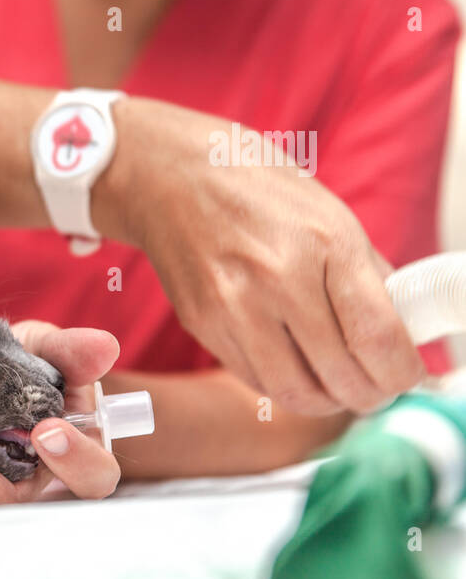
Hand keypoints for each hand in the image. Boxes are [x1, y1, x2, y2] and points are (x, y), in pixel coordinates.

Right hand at [97, 98, 423, 416]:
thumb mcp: (331, 217)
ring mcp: (233, 306)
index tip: (406, 376)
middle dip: (369, 395)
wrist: (172, 179)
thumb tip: (406, 336)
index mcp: (326, 243)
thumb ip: (369, 278)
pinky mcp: (203, 324)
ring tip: (336, 386)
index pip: (378, 337)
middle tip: (375, 389)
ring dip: (325, 399)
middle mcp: (278, 278)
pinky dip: (283, 383)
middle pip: (340, 376)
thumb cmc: (259, 191)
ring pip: (295, 391)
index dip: (401, 373)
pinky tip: (294, 365)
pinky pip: (255, 377)